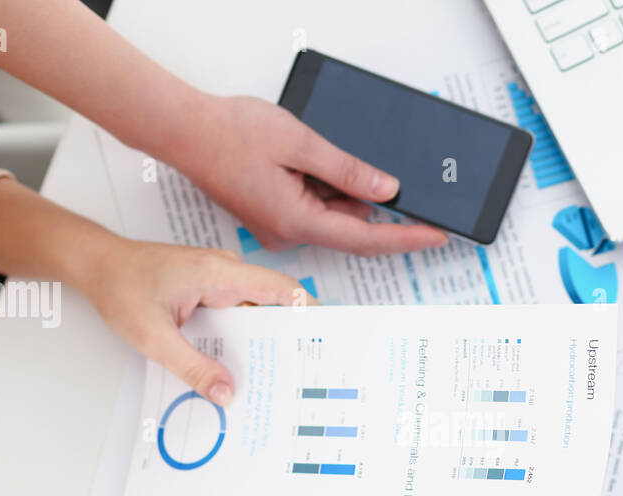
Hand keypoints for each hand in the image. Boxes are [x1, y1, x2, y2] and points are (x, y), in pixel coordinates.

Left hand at [87, 239, 310, 405]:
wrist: (95, 264)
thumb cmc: (119, 286)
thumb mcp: (151, 336)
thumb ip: (191, 366)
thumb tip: (227, 393)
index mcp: (218, 272)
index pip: (281, 288)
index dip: (309, 312)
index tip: (327, 340)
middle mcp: (225, 272)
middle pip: (273, 305)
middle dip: (289, 338)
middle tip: (301, 374)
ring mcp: (219, 280)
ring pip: (255, 313)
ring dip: (263, 342)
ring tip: (275, 378)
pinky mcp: (211, 290)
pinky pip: (237, 315)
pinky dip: (242, 340)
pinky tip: (240, 366)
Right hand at [177, 95, 447, 255]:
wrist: (185, 130)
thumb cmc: (231, 133)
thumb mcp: (301, 144)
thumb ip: (348, 170)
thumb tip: (386, 190)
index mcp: (296, 220)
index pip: (365, 238)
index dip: (405, 238)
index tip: (436, 236)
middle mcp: (287, 232)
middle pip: (349, 227)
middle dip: (373, 205)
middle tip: (393, 182)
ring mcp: (278, 226)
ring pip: (330, 215)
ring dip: (343, 191)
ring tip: (319, 157)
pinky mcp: (272, 215)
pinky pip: (312, 208)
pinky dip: (324, 189)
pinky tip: (314, 163)